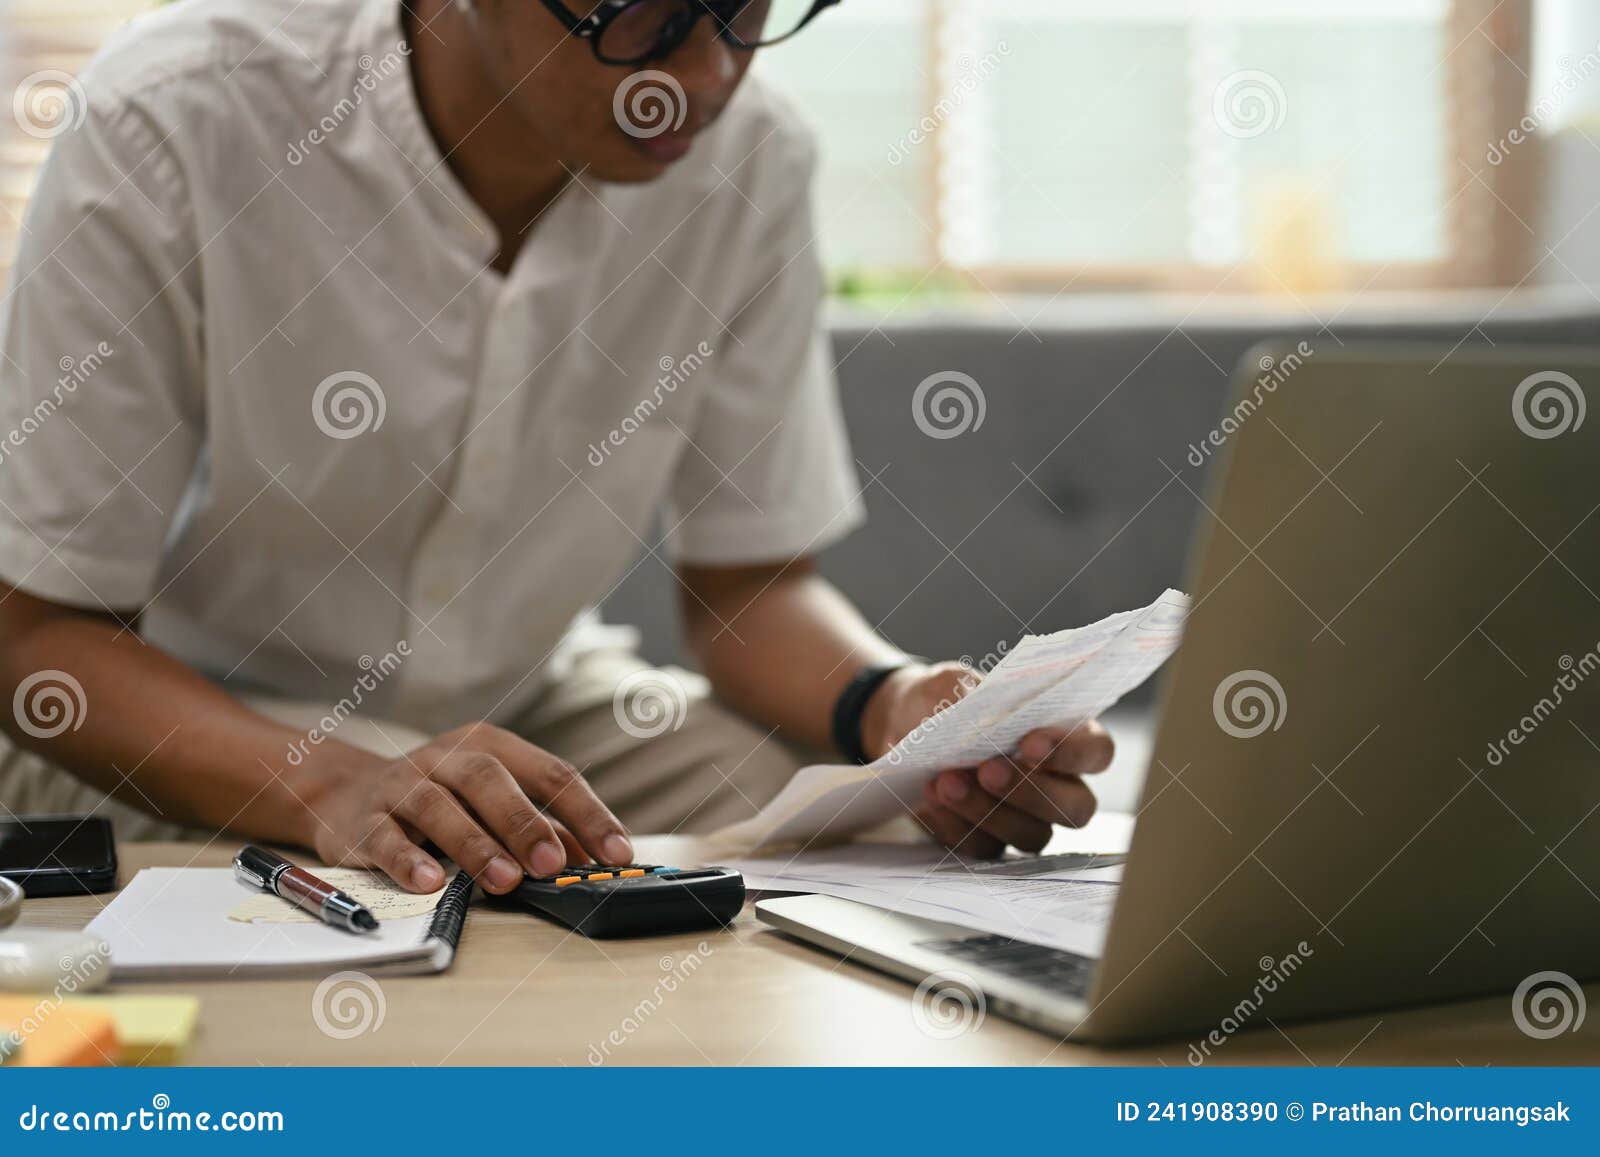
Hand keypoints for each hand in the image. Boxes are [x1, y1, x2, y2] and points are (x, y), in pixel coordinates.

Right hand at [300, 722, 632, 893]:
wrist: (346, 794)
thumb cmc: (441, 801)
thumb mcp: (492, 803)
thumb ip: (541, 827)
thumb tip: (589, 858)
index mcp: (491, 746)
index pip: (550, 773)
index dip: (588, 813)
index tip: (618, 853)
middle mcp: (446, 757)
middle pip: (489, 779)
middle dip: (526, 823)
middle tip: (553, 864)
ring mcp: (402, 784)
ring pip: (438, 807)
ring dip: (475, 845)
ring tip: (504, 881)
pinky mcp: (364, 819)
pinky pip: (385, 838)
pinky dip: (408, 860)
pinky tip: (431, 883)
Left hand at [862, 663, 1114, 857]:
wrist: (901, 725)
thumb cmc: (943, 700)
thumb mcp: (952, 684)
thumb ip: (969, 695)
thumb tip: (975, 719)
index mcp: (1064, 736)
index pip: (1096, 751)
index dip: (1072, 752)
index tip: (1030, 743)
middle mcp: (1057, 785)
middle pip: (1076, 808)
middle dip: (1031, 792)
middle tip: (987, 770)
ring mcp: (1026, 819)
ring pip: (1032, 836)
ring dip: (988, 812)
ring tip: (946, 782)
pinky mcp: (989, 840)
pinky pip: (984, 848)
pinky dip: (955, 826)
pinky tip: (931, 801)